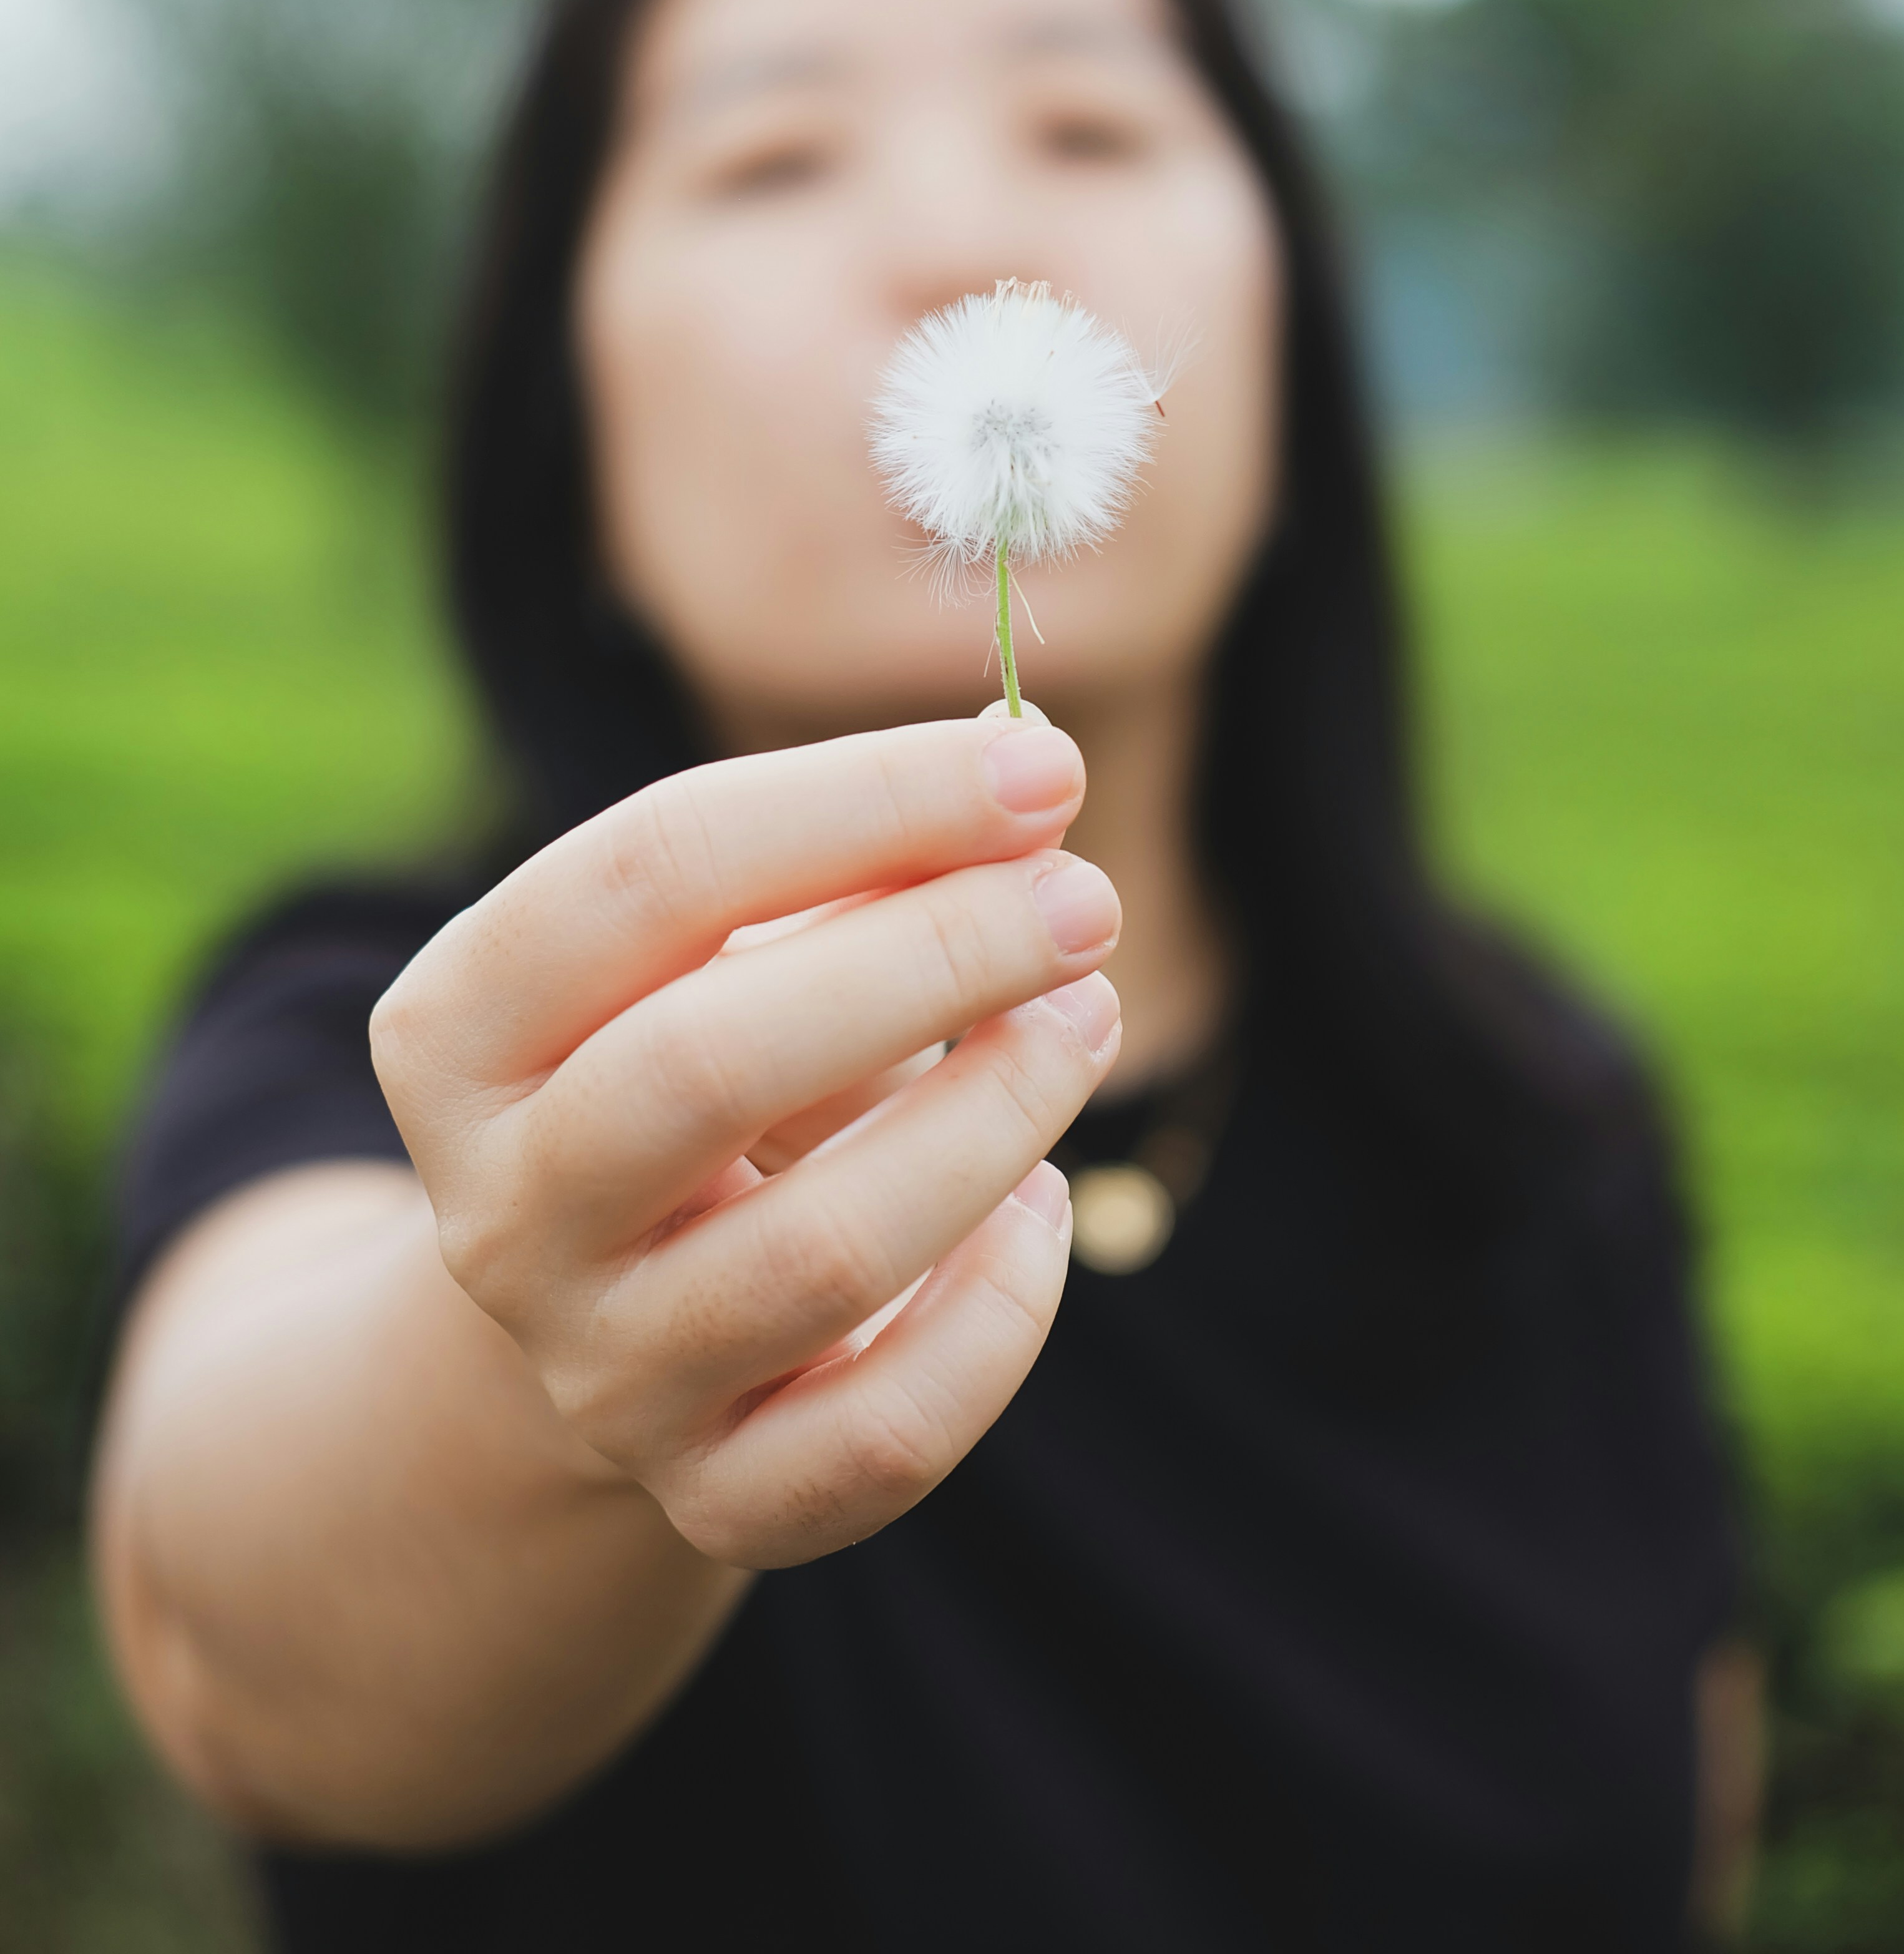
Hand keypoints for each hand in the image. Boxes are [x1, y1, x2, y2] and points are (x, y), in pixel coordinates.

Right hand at [369, 711, 1119, 1569]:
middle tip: (1082, 899)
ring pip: (819, 1256)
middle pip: (707, 1067)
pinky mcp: (712, 1495)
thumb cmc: (698, 1058)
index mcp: (460, 1031)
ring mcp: (600, 1371)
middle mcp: (502, 1212)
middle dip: (931, 958)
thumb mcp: (719, 948)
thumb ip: (849, 860)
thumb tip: (1026, 787)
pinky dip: (997, 1315)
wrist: (612, 1311)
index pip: (649, 874)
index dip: (860, 800)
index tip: (1035, 766)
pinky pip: (882, 1436)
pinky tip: (1040, 1208)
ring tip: (1084, 1020)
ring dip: (990, 1116)